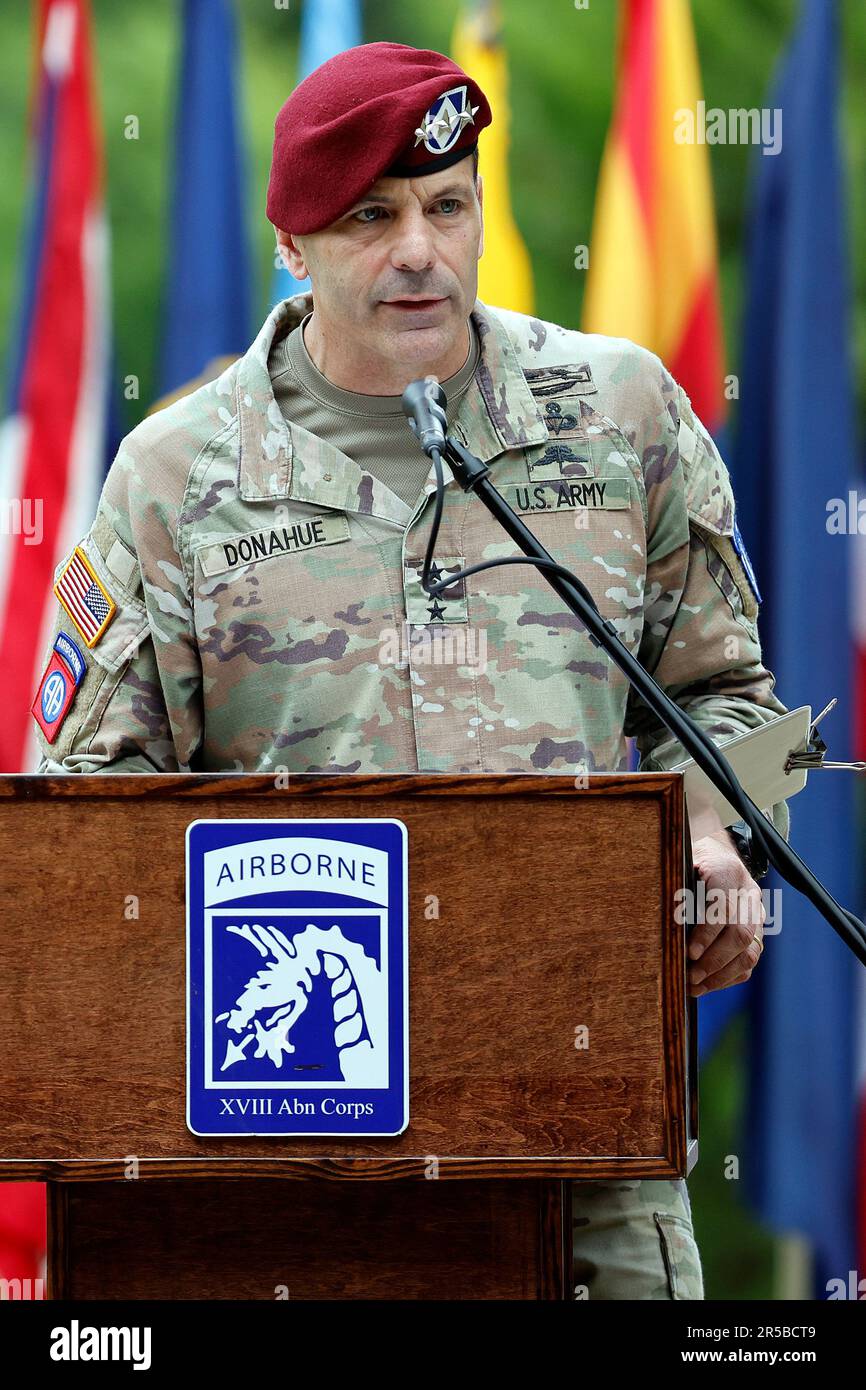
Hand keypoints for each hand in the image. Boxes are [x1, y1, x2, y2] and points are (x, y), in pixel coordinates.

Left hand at [687, 829, 764, 995]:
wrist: (717, 856)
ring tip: (695, 986)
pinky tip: (707, 985)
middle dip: (714, 960)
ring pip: (750, 951)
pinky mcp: (758, 931)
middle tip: (690, 976)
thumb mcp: (680, 866)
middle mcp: (749, 894)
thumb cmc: (690, 863)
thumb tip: (668, 921)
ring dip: (722, 974)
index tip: (689, 953)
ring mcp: (757, 914)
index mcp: (727, 872)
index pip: (723, 908)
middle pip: (741, 933)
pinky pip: (750, 960)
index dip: (707, 934)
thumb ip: (677, 891)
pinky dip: (729, 977)